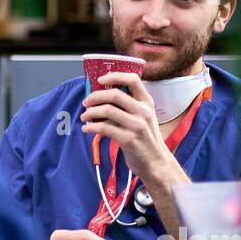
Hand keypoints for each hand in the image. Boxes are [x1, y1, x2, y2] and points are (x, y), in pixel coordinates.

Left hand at [80, 72, 184, 200]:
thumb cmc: (145, 139)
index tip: (100, 80)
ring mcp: (137, 126)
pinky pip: (104, 128)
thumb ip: (129, 106)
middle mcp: (144, 111)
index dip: (115, 76)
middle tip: (86, 102)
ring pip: (107, 110)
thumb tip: (101, 97)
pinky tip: (86, 129)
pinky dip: (91, 127)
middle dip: (95, 96)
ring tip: (84, 116)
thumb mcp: (143, 117)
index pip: (133, 79)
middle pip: (115, 94)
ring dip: (90, 112)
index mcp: (147, 102)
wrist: (156, 163)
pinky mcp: (128, 139)